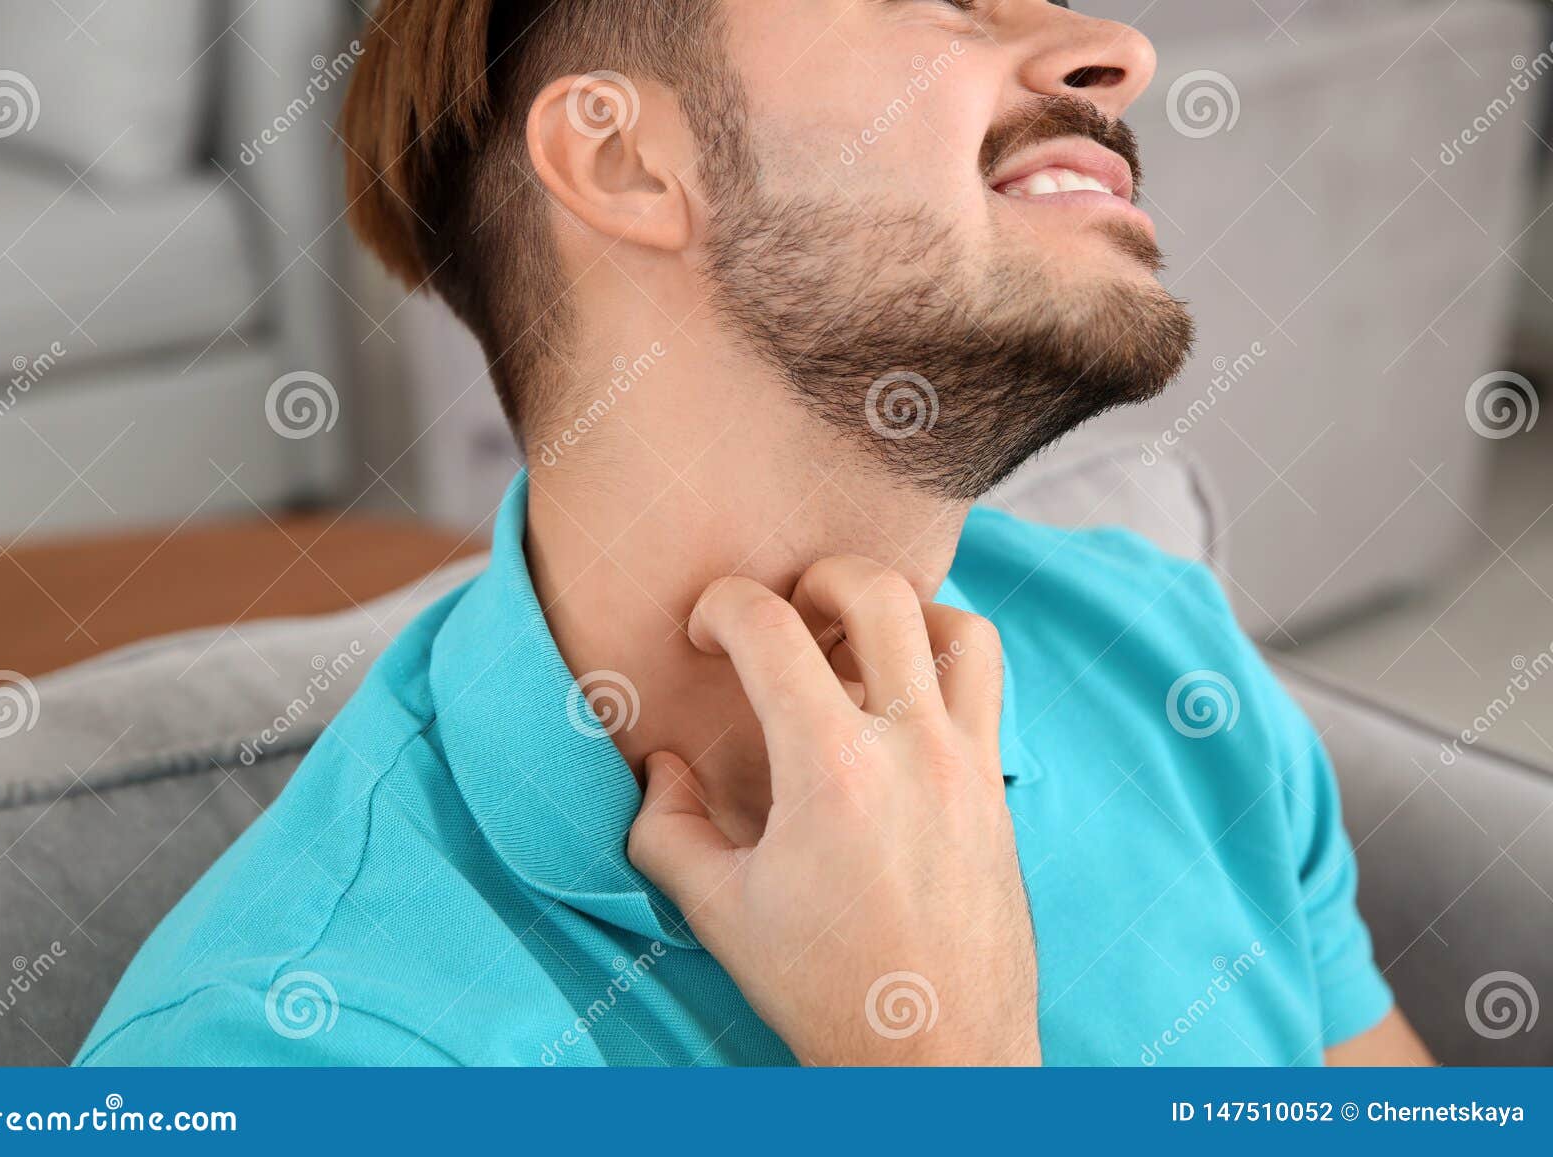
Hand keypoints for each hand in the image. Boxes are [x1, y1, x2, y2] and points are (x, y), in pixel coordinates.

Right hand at [628, 556, 1039, 1065]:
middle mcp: (910, 747)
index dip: (722, 606)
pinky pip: (986, 687)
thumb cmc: (826, 989)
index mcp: (831, 768)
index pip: (770, 627)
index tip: (707, 633)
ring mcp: (966, 763)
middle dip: (817, 579)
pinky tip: (900, 708)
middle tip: (786, 615)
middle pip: (877, 592)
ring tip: (857, 649)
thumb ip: (666, 827)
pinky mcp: (995, 788)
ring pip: (959, 627)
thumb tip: (662, 769)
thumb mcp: (718, 912)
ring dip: (903, 614)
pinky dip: (945, 665)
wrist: (938, 1057)